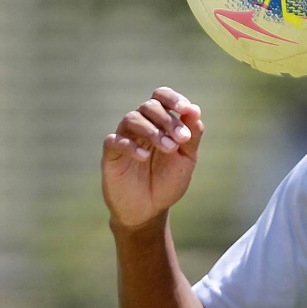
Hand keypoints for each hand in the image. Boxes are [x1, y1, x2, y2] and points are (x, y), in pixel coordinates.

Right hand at [102, 87, 203, 229]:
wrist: (149, 210)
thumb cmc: (167, 181)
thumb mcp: (186, 159)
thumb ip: (192, 135)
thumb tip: (195, 110)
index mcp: (159, 122)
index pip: (161, 97)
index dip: (173, 99)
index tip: (187, 110)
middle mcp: (141, 125)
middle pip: (149, 106)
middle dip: (168, 120)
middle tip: (182, 139)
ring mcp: (124, 137)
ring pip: (132, 119)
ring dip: (152, 131)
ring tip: (169, 148)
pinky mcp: (111, 154)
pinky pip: (115, 141)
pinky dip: (131, 145)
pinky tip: (144, 156)